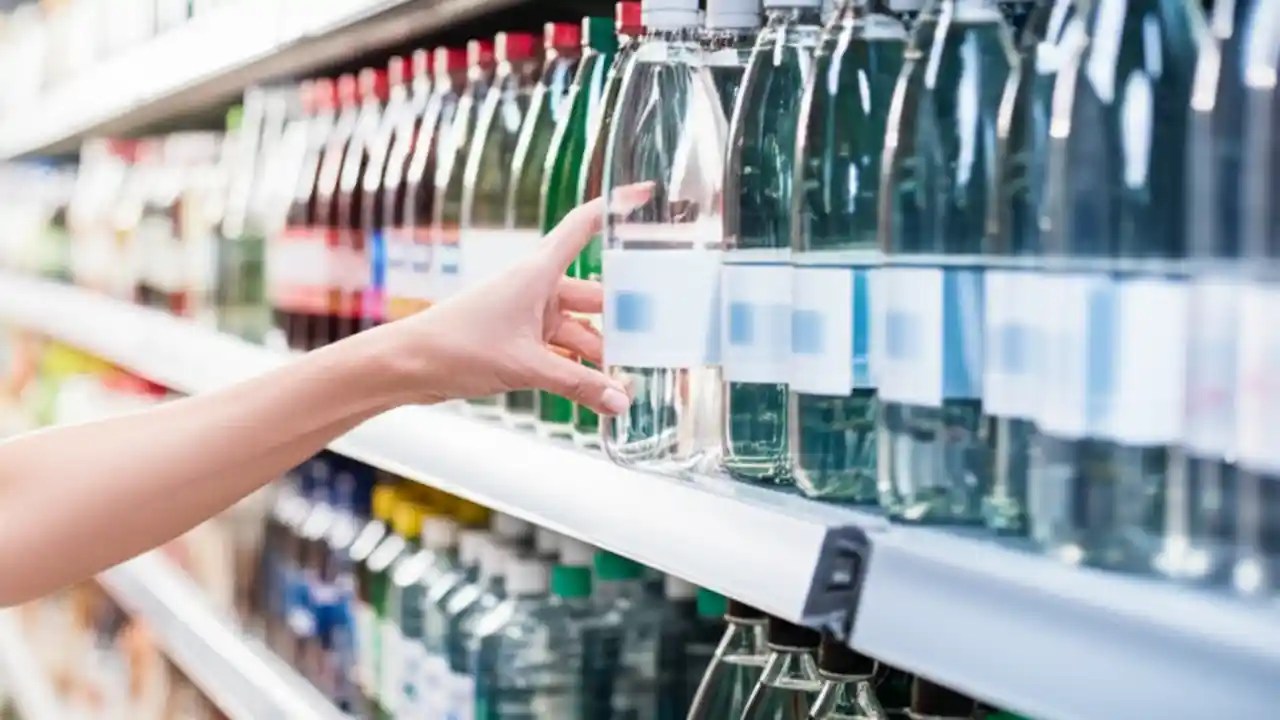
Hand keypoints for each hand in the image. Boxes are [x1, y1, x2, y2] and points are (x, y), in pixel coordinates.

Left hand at [387, 183, 652, 415]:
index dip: (615, 207)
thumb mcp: (526, 366)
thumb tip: (621, 402)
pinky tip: (599, 393)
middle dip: (622, 318)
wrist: (407, 365)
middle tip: (659, 334)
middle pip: (594, 295)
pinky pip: (560, 353)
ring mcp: (528, 316)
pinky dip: (578, 371)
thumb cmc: (457, 346)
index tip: (647, 195)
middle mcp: (537, 288)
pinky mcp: (518, 342)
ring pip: (579, 331)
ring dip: (600, 356)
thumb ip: (578, 385)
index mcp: (538, 272)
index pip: (584, 226)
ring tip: (630, 381)